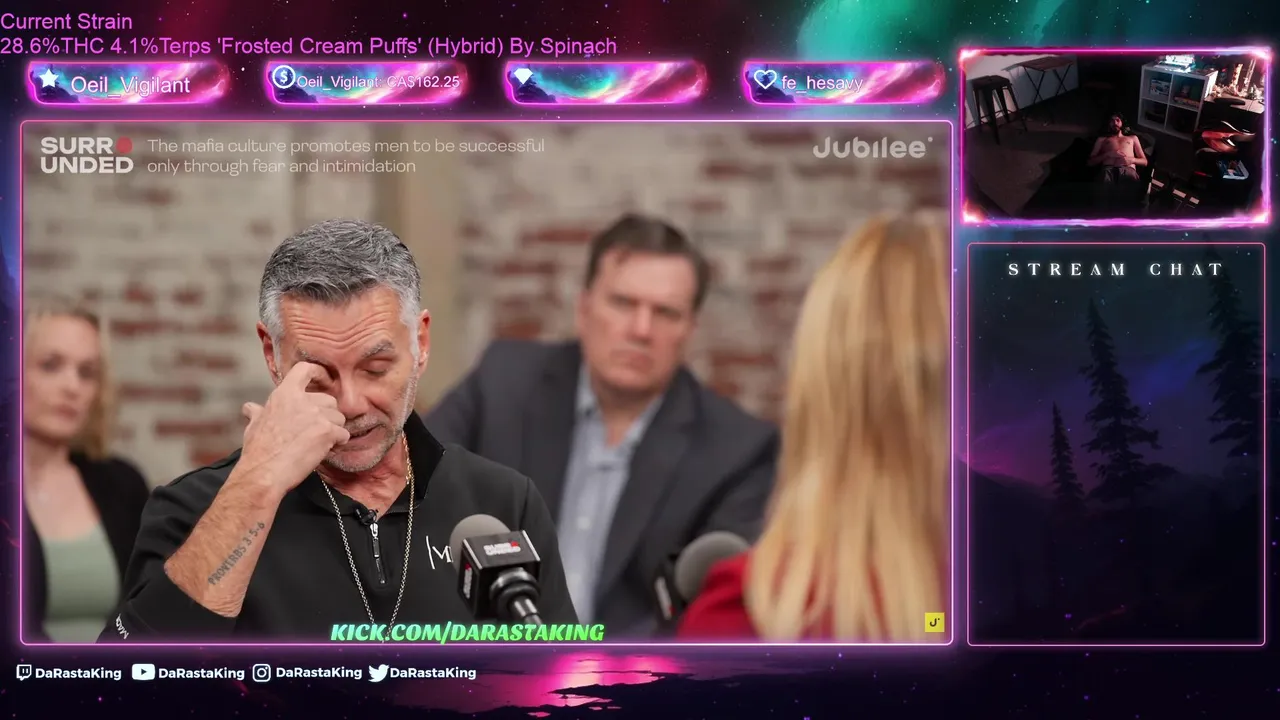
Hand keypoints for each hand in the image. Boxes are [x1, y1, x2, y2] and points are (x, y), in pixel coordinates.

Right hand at [239, 362, 349, 491]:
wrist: (264, 472)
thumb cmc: (258, 450)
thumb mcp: (254, 425)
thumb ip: (257, 412)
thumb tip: (250, 408)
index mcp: (284, 395)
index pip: (304, 370)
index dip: (317, 373)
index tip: (324, 379)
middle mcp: (303, 401)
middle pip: (329, 400)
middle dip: (327, 415)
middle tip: (315, 431)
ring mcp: (317, 415)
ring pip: (339, 418)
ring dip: (333, 430)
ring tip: (318, 443)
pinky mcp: (327, 431)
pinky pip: (344, 434)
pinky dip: (338, 443)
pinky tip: (326, 450)